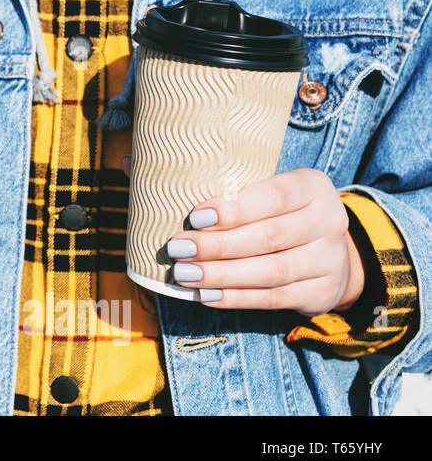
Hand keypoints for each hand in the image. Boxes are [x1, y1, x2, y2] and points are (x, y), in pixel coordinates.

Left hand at [162, 168, 364, 315]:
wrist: (331, 249)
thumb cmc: (273, 209)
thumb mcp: (255, 184)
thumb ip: (201, 174)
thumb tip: (129, 161)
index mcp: (311, 185)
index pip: (275, 195)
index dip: (235, 208)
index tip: (193, 217)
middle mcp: (329, 220)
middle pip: (269, 238)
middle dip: (218, 247)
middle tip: (177, 249)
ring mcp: (329, 260)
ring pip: (271, 272)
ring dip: (222, 276)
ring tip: (184, 275)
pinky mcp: (322, 293)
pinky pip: (275, 299)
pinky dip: (237, 299)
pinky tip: (206, 295)